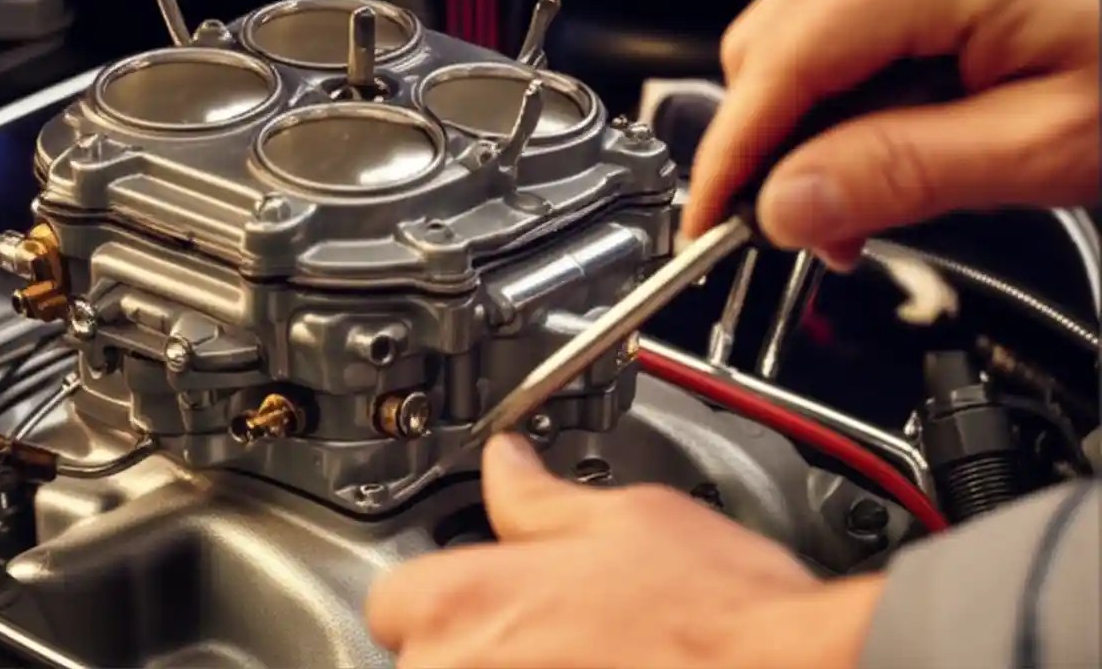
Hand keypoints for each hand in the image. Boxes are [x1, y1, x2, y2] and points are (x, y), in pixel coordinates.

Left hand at [365, 434, 885, 668]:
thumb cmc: (721, 614)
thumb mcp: (625, 520)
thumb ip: (538, 501)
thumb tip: (505, 466)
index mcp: (467, 600)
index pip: (394, 601)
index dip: (442, 592)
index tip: (486, 593)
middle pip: (424, 660)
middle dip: (476, 648)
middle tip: (552, 634)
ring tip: (586, 659)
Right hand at [681, 0, 1099, 269]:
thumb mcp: (1046, 142)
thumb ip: (900, 173)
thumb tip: (786, 206)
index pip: (775, 69)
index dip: (728, 162)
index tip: (707, 230)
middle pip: (765, 45)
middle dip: (768, 146)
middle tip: (818, 226)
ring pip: (792, 32)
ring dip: (805, 118)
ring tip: (869, 183)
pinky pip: (836, 14)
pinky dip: (843, 82)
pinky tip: (893, 125)